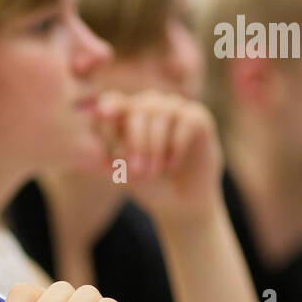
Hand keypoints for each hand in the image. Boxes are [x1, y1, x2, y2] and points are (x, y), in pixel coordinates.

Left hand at [92, 90, 222, 221]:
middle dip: (136, 141)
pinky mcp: (197, 117)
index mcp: (126, 115)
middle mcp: (150, 105)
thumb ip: (111, 159)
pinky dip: (176, 147)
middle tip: (139, 170)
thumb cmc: (147, 182)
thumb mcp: (124, 172)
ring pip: (161, 113)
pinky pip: (185, 123)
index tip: (103, 114)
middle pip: (138, 109)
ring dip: (155, 146)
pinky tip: (172, 166)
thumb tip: (105, 152)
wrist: (180, 200)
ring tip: (154, 171)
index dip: (110, 105)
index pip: (114, 101)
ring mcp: (175, 108)